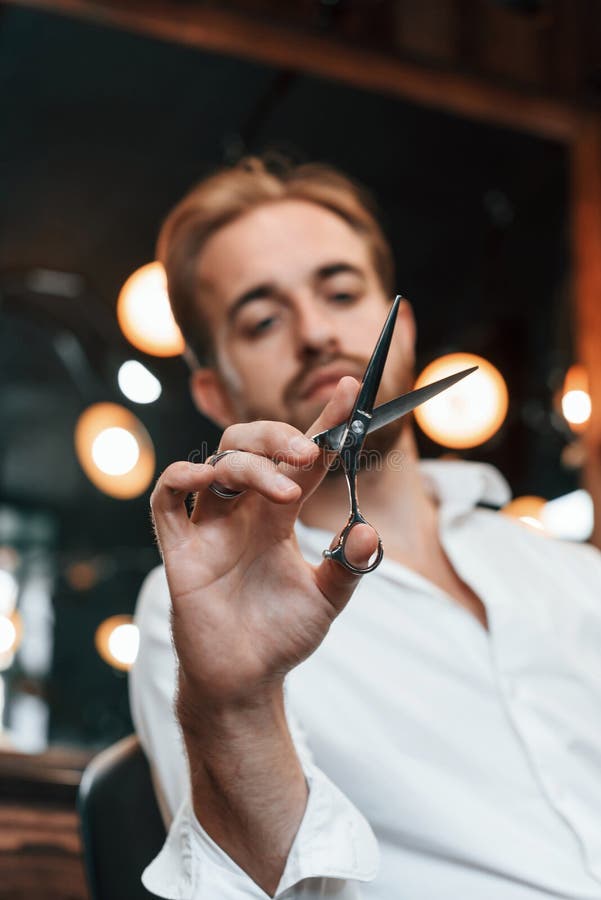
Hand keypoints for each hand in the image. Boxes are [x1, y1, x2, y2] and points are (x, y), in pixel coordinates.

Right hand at [150, 377, 378, 710]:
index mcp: (276, 515)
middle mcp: (242, 512)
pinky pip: (167, 500)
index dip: (323, 424)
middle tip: (310, 453)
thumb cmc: (281, 636)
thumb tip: (368, 531)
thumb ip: (348, 566)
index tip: (348, 391)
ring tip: (288, 492)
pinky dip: (182, 480)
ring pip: (217, 463)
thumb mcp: (326, 599)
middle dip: (278, 436)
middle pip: (249, 443)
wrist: (246, 682)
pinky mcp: (180, 549)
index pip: (300, 459)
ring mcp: (209, 527)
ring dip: (252, 465)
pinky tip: (208, 481)